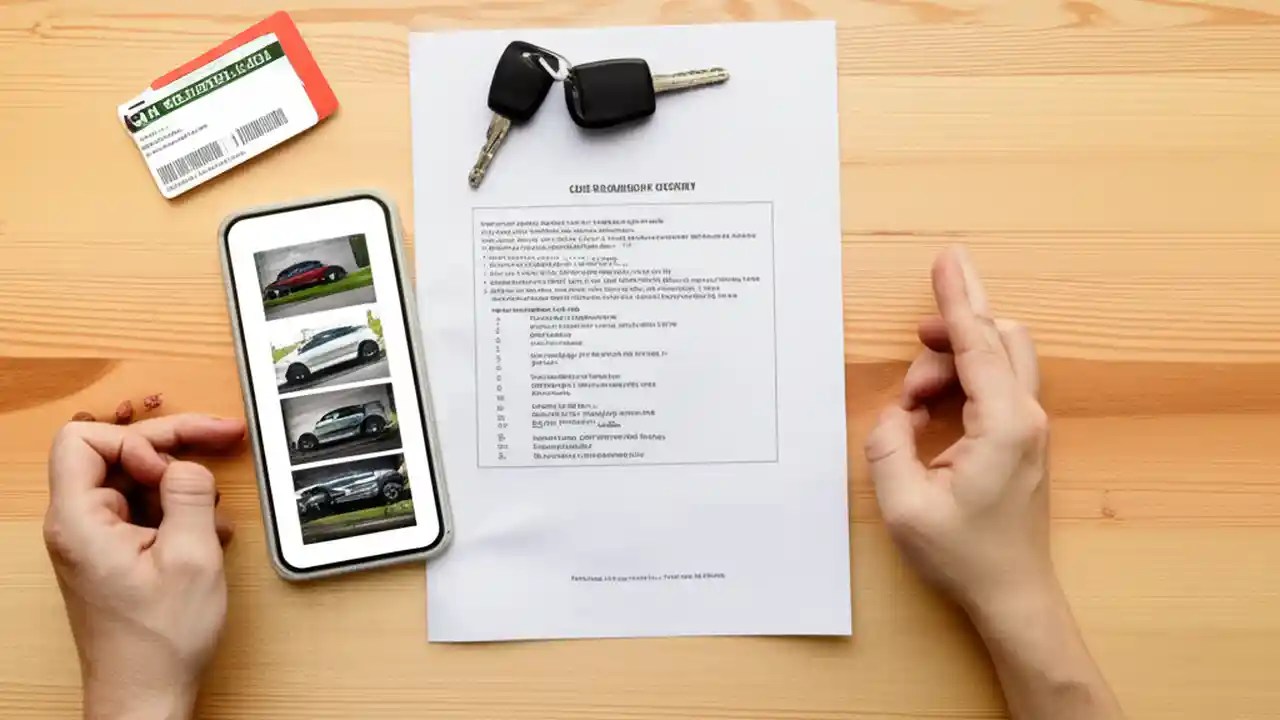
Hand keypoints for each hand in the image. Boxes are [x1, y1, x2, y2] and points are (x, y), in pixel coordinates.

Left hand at [44, 414, 244, 719]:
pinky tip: (209, 531)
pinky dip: (178, 510)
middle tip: (222, 436)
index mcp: (80, 521)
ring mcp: (94, 539)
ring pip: (134, 479)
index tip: (172, 470)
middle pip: (115, 453)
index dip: (136, 442)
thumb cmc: (160, 640)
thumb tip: (188, 463)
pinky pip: (142, 509)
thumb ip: (190, 495)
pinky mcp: (113, 553)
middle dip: (172, 445)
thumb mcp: (191, 557)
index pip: (85, 440)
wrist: (146, 693)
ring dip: (180, 484)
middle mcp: (78, 525)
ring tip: (215, 509)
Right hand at [865, 246, 1049, 611]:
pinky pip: (997, 385)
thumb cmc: (964, 556)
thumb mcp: (904, 505)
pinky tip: (932, 409)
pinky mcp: (1024, 439)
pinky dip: (963, 381)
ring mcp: (1030, 427)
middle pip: (998, 338)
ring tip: (914, 401)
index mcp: (1004, 425)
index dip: (956, 299)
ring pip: (999, 359)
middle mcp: (1027, 417)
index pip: (977, 344)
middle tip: (914, 342)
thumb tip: (896, 412)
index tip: (946, 259)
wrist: (1013, 595)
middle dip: (952, 330)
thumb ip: (889, 444)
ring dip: (954, 362)